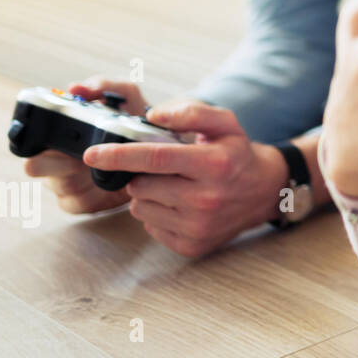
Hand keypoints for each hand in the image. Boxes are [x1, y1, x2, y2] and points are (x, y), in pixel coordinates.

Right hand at [23, 76, 152, 213]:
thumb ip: (105, 86)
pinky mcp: (80, 203)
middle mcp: (55, 158)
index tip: (46, 134)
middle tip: (80, 153)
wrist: (159, 153)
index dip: (29, 137)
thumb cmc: (134, 121)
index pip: (28, 138)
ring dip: (79, 176)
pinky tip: (110, 184)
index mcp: (59, 133)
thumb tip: (75, 87)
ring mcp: (66, 183)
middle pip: (34, 165)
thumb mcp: (126, 97)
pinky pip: (76, 204)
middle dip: (54, 160)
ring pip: (57, 185)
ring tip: (102, 165)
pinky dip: (93, 195)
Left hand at [82, 100, 289, 256]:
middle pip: (141, 185)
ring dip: (147, 194)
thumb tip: (154, 116)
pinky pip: (151, 227)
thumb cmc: (238, 154)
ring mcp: (199, 226)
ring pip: (141, 207)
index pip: (155, 158)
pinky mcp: (192, 245)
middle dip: (140, 174)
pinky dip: (157, 214)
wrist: (264, 193)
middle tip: (163, 169)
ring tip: (173, 186)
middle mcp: (207, 199)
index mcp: (214, 164)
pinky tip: (179, 205)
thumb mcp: (224, 123)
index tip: (93, 154)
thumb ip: (190, 112)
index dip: (119, 155)